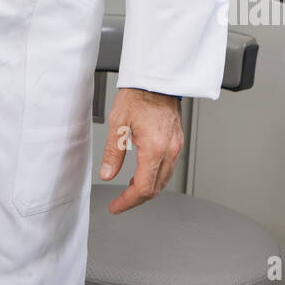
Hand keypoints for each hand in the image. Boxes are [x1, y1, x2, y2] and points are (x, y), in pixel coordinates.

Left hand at [99, 87, 182, 213]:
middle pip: (156, 188)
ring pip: (164, 179)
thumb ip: (113, 152)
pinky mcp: (176, 140)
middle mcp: (169, 150)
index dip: (128, 202)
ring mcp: (175, 145)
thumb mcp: (118, 123)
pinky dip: (155, 176)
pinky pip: (168, 167)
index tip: (116, 206)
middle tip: (120, 202)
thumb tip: (107, 174)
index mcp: (154, 148)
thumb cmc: (139, 94)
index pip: (143, 188)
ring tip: (129, 189)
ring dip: (147, 188)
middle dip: (137, 199)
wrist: (157, 78)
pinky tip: (144, 173)